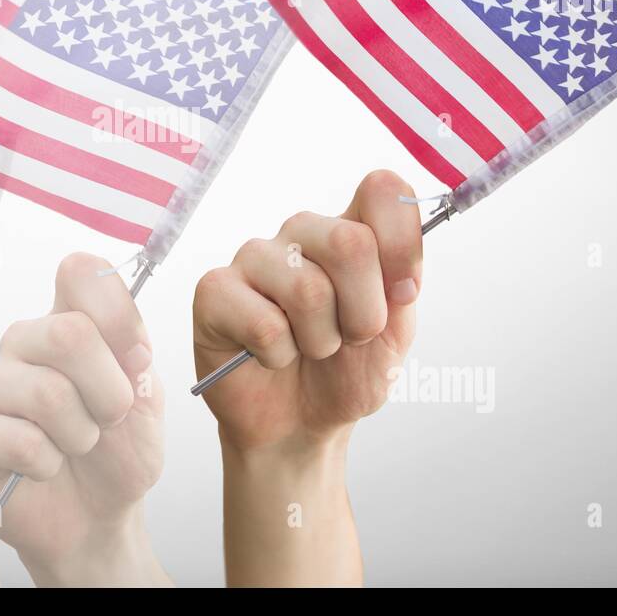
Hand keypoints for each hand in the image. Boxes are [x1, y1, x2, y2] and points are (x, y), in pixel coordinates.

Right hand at [0, 253, 168, 586]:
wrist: (98, 518)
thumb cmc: (119, 452)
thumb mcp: (147, 398)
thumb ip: (136, 357)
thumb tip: (127, 344)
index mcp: (67, 318)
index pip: (81, 272)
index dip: (117, 315)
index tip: (137, 360)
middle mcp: (23, 341)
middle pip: (69, 333)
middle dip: (109, 392)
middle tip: (110, 420)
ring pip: (46, 392)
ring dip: (81, 435)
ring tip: (75, 447)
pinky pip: (17, 438)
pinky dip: (47, 463)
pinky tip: (42, 468)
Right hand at [194, 169, 421, 450]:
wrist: (301, 426)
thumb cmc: (345, 373)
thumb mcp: (395, 333)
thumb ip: (402, 287)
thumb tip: (400, 277)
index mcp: (349, 228)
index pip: (383, 189)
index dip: (403, 245)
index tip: (402, 295)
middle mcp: (301, 232)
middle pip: (350, 242)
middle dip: (364, 313)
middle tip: (351, 338)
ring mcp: (254, 257)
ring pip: (307, 289)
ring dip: (321, 341)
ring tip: (308, 349)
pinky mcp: (213, 290)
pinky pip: (264, 324)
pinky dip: (279, 356)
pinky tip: (270, 356)